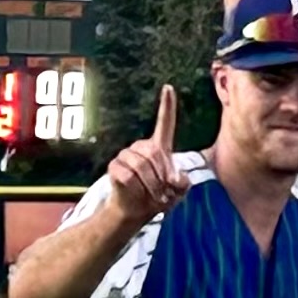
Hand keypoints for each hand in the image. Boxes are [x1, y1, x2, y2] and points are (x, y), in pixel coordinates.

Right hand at [107, 87, 188, 218]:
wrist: (137, 210)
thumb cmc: (160, 196)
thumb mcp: (178, 190)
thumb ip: (183, 182)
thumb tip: (174, 177)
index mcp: (159, 148)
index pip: (164, 123)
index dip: (167, 106)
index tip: (168, 87)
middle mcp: (141, 147)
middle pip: (155, 154)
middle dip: (163, 176)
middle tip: (165, 192)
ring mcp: (126, 155)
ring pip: (142, 166)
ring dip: (151, 186)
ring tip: (153, 195)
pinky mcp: (114, 166)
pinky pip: (129, 177)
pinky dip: (138, 190)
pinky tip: (137, 193)